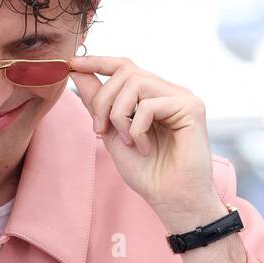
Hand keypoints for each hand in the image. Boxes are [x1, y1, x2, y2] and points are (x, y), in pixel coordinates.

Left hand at [69, 56, 218, 223]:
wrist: (171, 200)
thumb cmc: (147, 173)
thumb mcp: (113, 134)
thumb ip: (98, 104)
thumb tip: (77, 72)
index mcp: (152, 95)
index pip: (124, 67)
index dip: (97, 62)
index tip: (72, 64)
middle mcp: (168, 91)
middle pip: (126, 72)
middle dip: (103, 100)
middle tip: (99, 130)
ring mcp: (182, 97)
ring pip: (135, 83)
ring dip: (119, 114)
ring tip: (125, 142)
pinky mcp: (192, 108)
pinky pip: (150, 105)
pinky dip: (137, 129)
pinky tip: (143, 148)